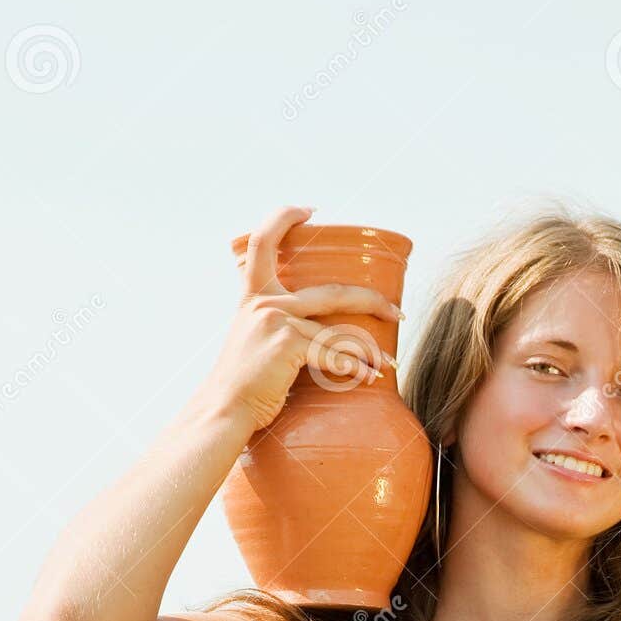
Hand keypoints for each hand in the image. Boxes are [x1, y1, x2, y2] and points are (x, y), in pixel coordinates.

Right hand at [204, 204, 403, 431]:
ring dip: (368, 350)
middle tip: (397, 313)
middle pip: (333, 291)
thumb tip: (313, 330)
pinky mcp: (288, 343)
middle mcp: (266, 301)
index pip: (263, 241)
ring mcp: (278, 320)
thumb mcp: (251, 340)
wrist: (223, 409)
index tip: (311, 211)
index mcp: (254, 295)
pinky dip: (355, 368)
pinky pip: (334, 355)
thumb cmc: (242, 384)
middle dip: (371, 301)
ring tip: (387, 363)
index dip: (285, 217)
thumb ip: (274, 324)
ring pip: (339, 332)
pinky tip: (369, 377)